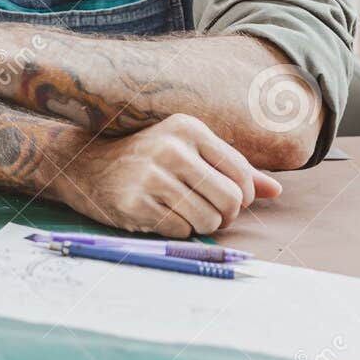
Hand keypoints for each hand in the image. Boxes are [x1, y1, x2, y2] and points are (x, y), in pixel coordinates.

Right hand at [47, 114, 282, 236]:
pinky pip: (180, 230)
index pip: (241, 174)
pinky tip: (159, 215)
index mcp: (187, 128)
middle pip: (230, 200)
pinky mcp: (135, 203)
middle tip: (210, 214)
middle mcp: (170, 147)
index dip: (243, 196)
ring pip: (208, 220)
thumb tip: (276, 190)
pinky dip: (177, 230)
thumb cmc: (145, 158)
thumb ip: (231, 168)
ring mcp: (150, 176)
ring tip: (184, 213)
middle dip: (226, 216)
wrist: (83, 163)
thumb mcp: (186, 151)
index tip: (227, 199)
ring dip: (202, 225)